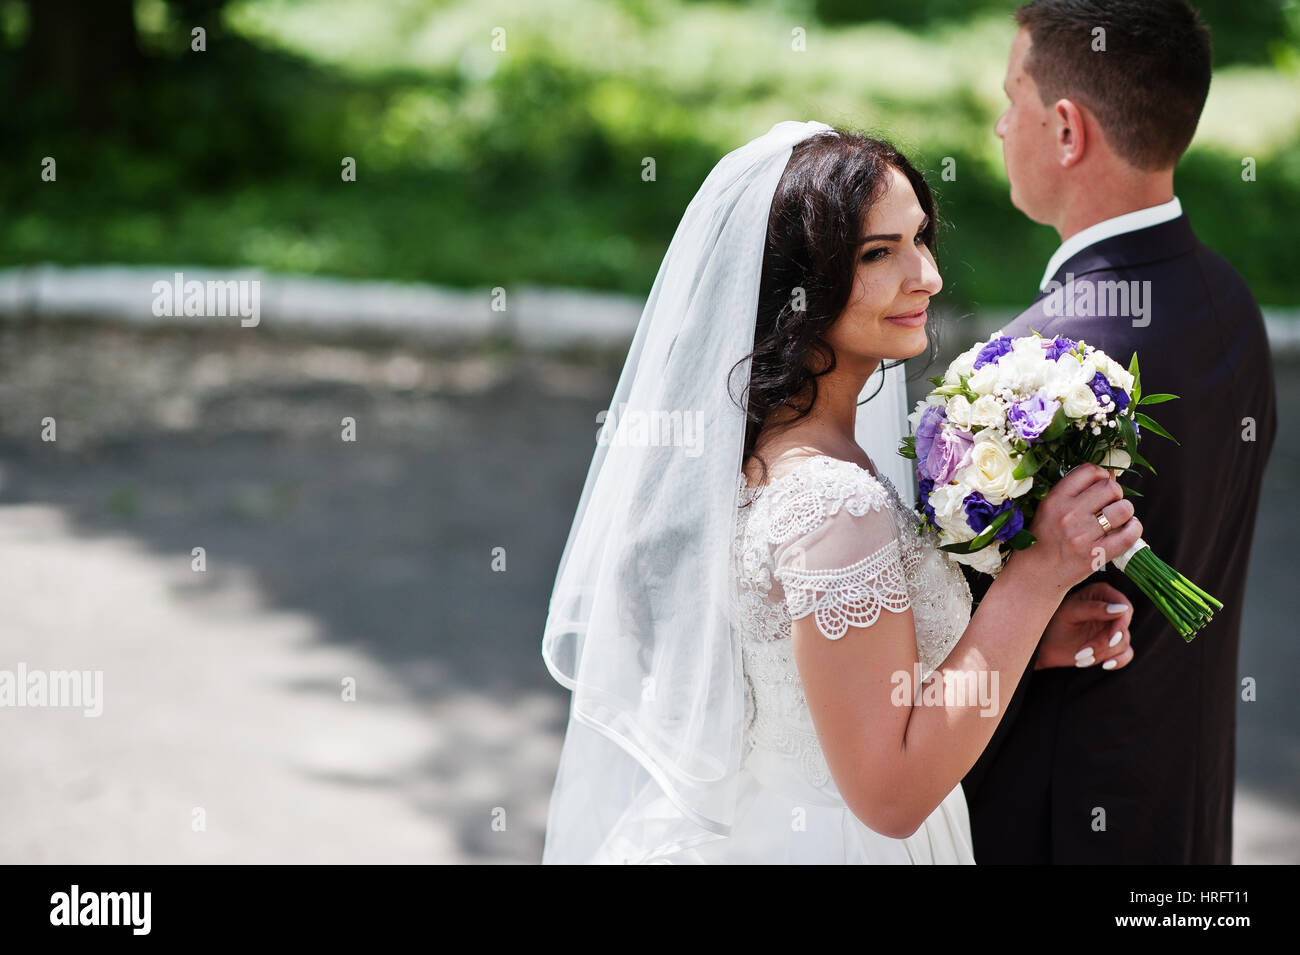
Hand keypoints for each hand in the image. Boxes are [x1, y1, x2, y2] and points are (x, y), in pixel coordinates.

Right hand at [1019, 463, 1142, 590]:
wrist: (1035, 574)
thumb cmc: (1044, 539)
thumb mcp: (1048, 509)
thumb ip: (1073, 492)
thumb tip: (1109, 475)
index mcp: (1055, 499)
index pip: (1089, 471)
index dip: (1101, 474)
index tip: (1101, 484)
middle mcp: (1068, 514)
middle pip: (1110, 487)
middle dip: (1115, 494)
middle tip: (1109, 504)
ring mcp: (1083, 535)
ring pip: (1123, 508)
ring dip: (1125, 511)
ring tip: (1117, 518)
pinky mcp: (1096, 554)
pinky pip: (1129, 534)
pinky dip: (1134, 529)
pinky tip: (1128, 529)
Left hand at [1035, 582, 1134, 670]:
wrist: (1044, 644)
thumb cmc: (1053, 622)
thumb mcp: (1070, 612)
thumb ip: (1094, 608)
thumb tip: (1122, 609)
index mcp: (1101, 593)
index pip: (1125, 607)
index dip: (1121, 624)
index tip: (1111, 640)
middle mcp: (1111, 608)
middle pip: (1123, 628)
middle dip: (1104, 643)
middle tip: (1082, 652)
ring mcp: (1113, 627)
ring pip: (1123, 643)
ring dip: (1101, 653)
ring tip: (1078, 657)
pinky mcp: (1113, 644)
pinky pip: (1127, 654)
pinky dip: (1118, 661)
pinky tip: (1105, 665)